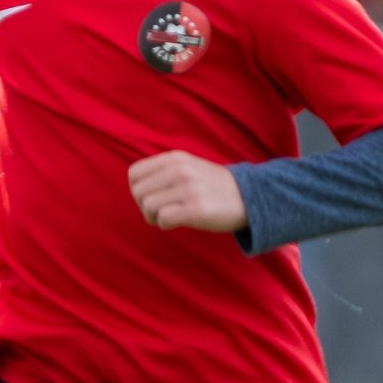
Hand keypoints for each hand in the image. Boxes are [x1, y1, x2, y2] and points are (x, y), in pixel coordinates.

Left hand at [128, 151, 247, 233]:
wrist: (249, 196)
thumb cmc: (212, 187)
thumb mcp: (187, 167)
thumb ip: (163, 172)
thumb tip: (136, 188)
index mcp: (175, 158)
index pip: (134, 174)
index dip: (137, 190)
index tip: (152, 198)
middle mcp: (180, 170)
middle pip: (138, 192)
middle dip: (144, 206)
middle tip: (160, 212)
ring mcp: (189, 189)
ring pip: (148, 206)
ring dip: (154, 217)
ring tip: (168, 218)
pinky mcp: (197, 209)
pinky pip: (163, 218)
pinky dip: (165, 224)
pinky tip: (176, 223)